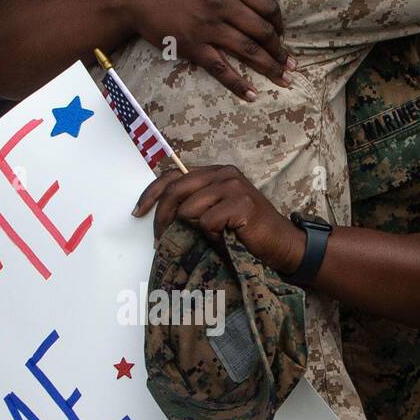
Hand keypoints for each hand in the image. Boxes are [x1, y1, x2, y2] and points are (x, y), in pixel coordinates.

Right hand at [127, 0, 293, 101]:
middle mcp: (222, 5)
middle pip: (262, 31)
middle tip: (289, 64)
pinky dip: (238, 84)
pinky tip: (252, 95)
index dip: (280, 24)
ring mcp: (208, 28)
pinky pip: (221, 69)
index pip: (267, 6)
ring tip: (284, 79)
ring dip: (269, 67)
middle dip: (280, 51)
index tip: (282, 35)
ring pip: (247, 51)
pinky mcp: (194, 47)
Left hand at [133, 164, 305, 273]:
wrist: (282, 246)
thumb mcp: (215, 215)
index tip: (137, 212)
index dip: (151, 193)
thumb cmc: (246, 235)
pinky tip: (224, 240)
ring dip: (190, 231)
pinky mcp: (242, 203)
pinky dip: (211, 236)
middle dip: (161, 217)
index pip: (173, 175)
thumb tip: (160, 217)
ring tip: (204, 242)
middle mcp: (224, 173)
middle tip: (158, 240)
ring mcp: (234, 186)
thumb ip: (193, 208)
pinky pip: (207, 221)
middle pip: (176, 190)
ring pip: (189, 208)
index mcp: (215, 173)